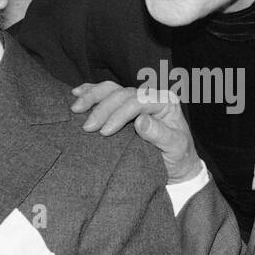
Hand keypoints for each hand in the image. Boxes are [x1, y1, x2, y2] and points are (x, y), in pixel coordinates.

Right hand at [70, 81, 201, 182]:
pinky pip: (107, 93)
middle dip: (102, 108)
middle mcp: (151, 96)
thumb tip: (140, 121)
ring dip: (92, 96)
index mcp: (165, 102)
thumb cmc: (178, 156)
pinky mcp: (125, 105)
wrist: (177, 165)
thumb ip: (159, 134)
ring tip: (76, 108)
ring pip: (112, 89)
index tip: (105, 131)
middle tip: (88, 127)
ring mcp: (137, 99)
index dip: (119, 114)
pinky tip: (78, 93)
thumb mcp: (175, 147)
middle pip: (122, 93)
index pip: (138, 101)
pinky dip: (91, 91)